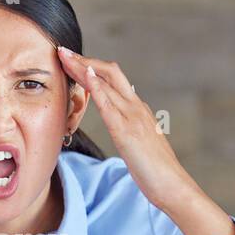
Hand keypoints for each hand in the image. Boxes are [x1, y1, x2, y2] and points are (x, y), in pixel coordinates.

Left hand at [55, 45, 234, 234]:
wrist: (171, 184)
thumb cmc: (155, 169)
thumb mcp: (140, 142)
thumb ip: (130, 127)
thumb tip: (120, 120)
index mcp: (138, 109)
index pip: (113, 80)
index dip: (92, 67)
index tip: (72, 60)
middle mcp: (135, 107)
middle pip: (109, 72)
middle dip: (84, 59)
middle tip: (62, 51)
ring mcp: (131, 117)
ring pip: (106, 81)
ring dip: (82, 66)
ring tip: (63, 56)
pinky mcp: (126, 131)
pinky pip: (108, 103)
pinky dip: (96, 86)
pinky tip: (83, 74)